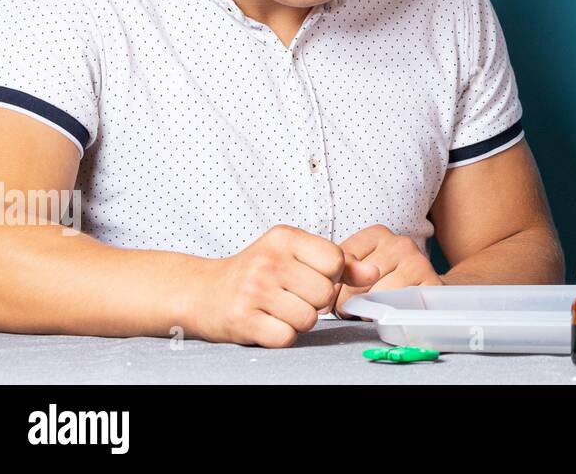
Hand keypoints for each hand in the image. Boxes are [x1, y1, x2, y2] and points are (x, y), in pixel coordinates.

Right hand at [190, 224, 380, 346]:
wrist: (202, 291)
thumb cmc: (256, 272)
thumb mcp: (294, 255)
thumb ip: (337, 262)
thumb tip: (373, 273)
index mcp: (284, 238)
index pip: (335, 260)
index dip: (330, 276)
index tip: (312, 277)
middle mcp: (268, 261)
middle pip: (325, 293)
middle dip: (315, 302)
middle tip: (293, 297)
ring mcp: (254, 290)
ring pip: (309, 318)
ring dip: (299, 321)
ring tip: (280, 309)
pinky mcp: (243, 320)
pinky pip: (286, 337)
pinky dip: (282, 335)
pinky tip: (268, 322)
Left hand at [332, 224, 443, 317]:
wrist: (423, 290)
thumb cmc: (385, 281)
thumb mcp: (360, 269)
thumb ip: (341, 275)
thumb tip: (324, 300)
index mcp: (377, 234)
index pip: (343, 262)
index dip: (333, 288)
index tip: (334, 300)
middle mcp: (400, 243)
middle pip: (358, 281)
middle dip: (348, 303)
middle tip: (351, 310)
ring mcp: (418, 262)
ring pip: (378, 295)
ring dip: (368, 312)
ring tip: (369, 312)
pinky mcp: (431, 284)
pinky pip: (399, 305)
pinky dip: (391, 315)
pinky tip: (389, 313)